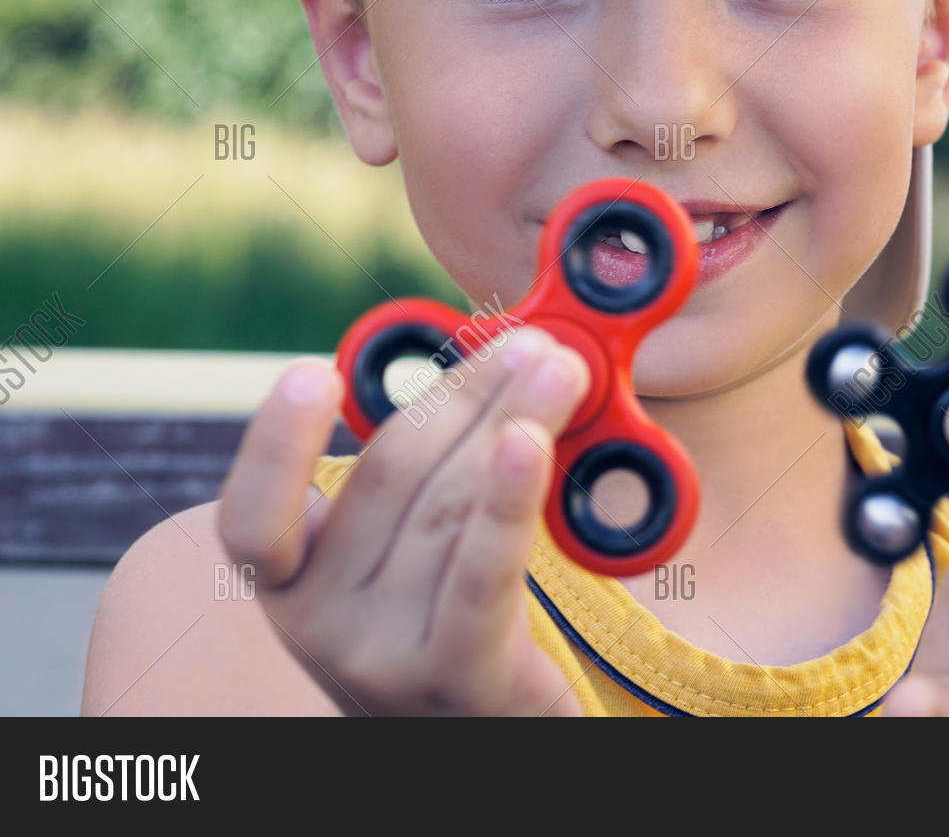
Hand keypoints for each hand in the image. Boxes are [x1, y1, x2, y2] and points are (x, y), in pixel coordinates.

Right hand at [218, 325, 589, 715]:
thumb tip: (488, 363)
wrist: (484, 739)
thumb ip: (418, 479)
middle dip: (465, 395)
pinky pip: (483, 573)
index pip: (253, 521)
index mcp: (291, 585)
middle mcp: (318, 626)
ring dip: (511, 422)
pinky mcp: (459, 679)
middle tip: (529, 345)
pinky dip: (509, 500)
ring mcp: (384, 657)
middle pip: (391, 479)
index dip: (272, 444)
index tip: (312, 372)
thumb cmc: (449, 627)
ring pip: (448, 509)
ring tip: (560, 370)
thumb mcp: (399, 562)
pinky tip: (531, 442)